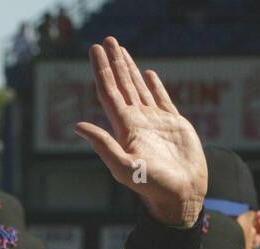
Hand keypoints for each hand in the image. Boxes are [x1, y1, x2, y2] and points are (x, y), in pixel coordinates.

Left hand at [74, 37, 206, 227]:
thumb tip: (78, 126)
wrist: (181, 196)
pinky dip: (154, 85)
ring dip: (129, 69)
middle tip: (106, 41)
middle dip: (113, 63)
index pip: (109, 92)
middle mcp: (137, 122)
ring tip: (121, 50)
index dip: (101, 70)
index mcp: (124, 128)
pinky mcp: (174, 125)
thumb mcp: (124, 167)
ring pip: (139, 88)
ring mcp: (155, 122)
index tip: (94, 50)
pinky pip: (162, 99)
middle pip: (121, 85)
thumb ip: (103, 145)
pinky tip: (148, 74)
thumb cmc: (153, 186)